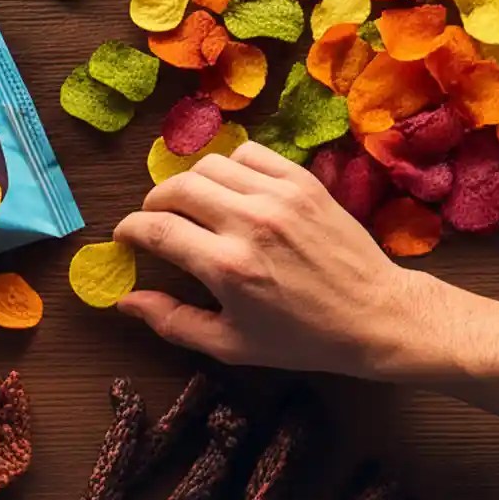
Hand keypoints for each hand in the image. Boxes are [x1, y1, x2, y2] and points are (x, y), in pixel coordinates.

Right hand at [114, 142, 453, 381]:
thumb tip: (124, 301)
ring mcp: (279, 197)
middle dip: (154, 202)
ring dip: (191, 182)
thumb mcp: (231, 344)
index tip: (124, 237)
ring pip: (211, 165)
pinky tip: (231, 190)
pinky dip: (231, 168)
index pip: (157, 228)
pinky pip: (251, 155)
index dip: (129, 229)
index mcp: (227, 267)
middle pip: (177, 188)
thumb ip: (173, 322)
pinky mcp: (304, 182)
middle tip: (155, 220)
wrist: (374, 316)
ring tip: (194, 205)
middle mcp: (249, 223)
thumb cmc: (300, 339)